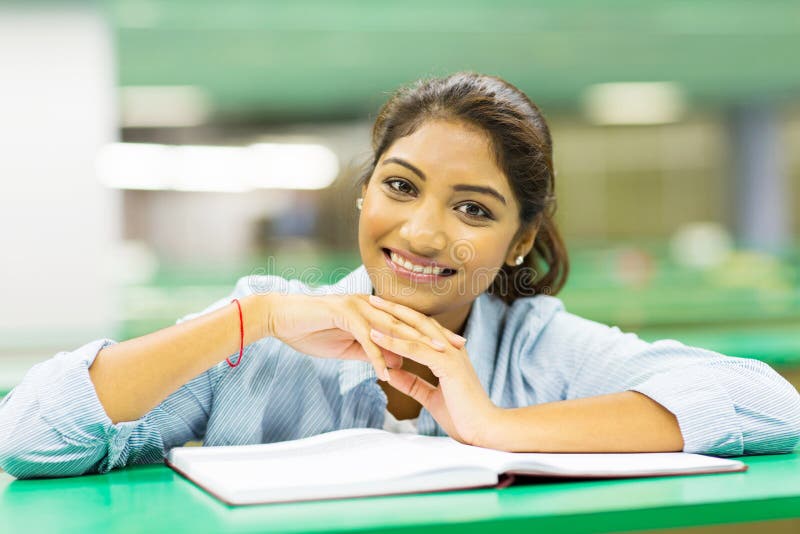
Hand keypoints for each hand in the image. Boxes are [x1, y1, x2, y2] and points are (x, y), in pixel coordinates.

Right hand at [262, 293, 465, 380]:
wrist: (280, 318)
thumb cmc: (312, 330)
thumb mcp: (348, 347)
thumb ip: (373, 353)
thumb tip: (397, 365)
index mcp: (374, 310)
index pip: (410, 323)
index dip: (432, 334)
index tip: (454, 348)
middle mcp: (370, 304)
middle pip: (409, 320)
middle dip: (434, 334)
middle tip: (457, 348)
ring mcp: (357, 306)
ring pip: (392, 325)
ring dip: (413, 342)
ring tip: (432, 357)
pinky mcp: (342, 312)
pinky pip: (364, 336)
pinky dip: (375, 355)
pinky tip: (385, 372)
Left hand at [366, 295, 499, 446]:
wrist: (485, 430)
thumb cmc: (463, 417)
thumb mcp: (431, 398)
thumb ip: (413, 383)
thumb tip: (392, 373)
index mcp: (449, 353)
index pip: (423, 329)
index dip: (403, 319)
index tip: (383, 312)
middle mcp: (450, 348)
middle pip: (418, 321)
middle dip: (395, 309)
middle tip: (373, 299)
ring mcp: (450, 354)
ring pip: (415, 330)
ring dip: (390, 318)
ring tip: (369, 308)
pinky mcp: (447, 364)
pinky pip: (415, 348)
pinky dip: (394, 341)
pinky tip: (375, 336)